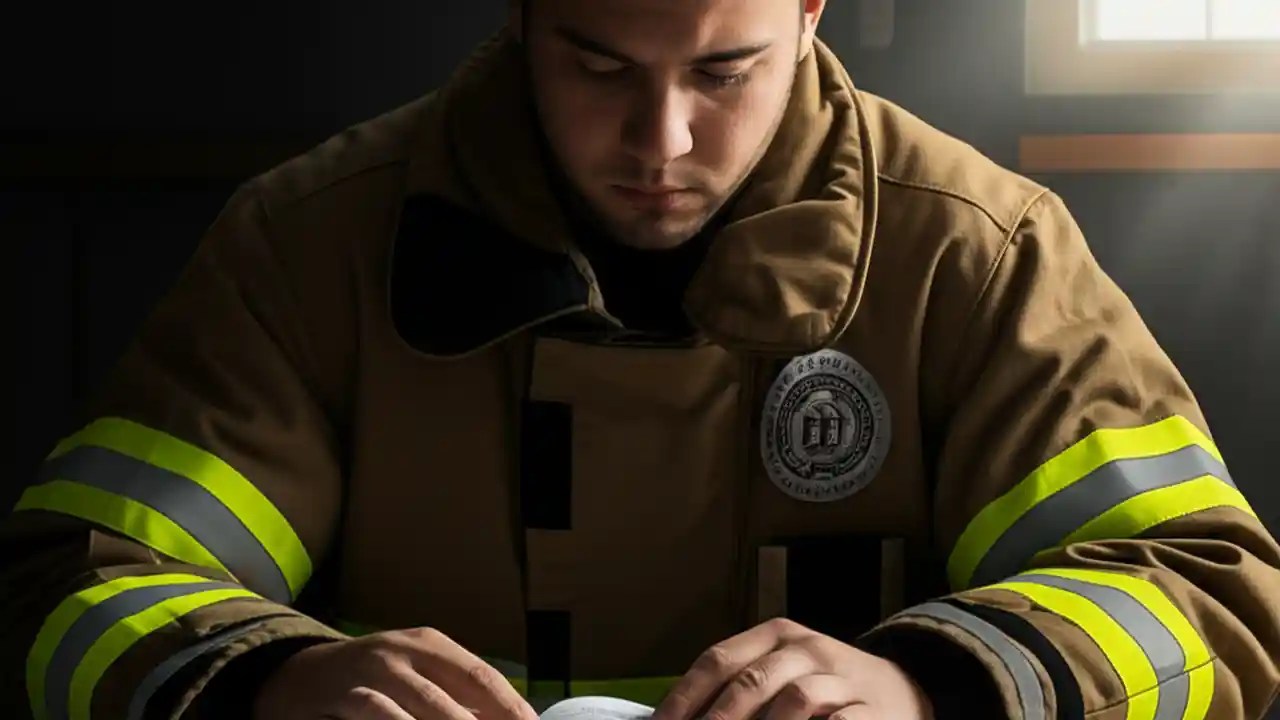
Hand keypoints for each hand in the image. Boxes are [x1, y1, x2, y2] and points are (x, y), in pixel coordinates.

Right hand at [252, 627, 538, 719]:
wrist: (300, 675)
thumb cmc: (372, 681)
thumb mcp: (415, 678)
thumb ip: (453, 697)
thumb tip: (507, 717)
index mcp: (432, 645)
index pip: (482, 676)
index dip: (511, 705)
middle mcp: (406, 651)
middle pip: (460, 690)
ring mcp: (375, 670)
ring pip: (425, 705)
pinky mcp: (345, 694)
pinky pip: (380, 713)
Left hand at [652, 618, 933, 719]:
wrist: (902, 689)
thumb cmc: (826, 686)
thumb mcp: (781, 669)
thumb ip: (737, 686)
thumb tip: (677, 716)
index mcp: (776, 635)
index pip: (719, 660)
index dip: (684, 697)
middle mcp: (807, 649)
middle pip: (750, 682)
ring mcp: (840, 678)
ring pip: (793, 700)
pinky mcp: (870, 710)